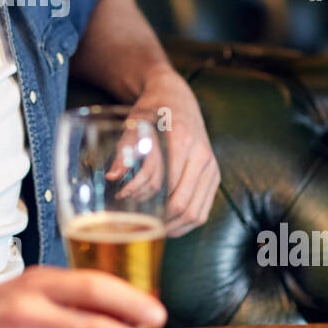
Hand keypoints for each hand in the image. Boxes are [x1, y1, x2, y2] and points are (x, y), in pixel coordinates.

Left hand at [127, 62, 220, 236]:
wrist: (177, 98)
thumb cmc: (153, 110)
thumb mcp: (133, 125)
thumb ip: (125, 151)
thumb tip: (113, 177)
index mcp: (182, 141)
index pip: (166, 186)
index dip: (145, 202)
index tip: (125, 204)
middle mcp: (201, 156)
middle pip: (182, 204)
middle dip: (159, 221)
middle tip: (137, 226)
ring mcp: (211, 167)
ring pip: (196, 213)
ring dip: (174, 227)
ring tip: (152, 230)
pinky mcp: (214, 175)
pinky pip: (204, 209)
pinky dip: (186, 223)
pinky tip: (168, 224)